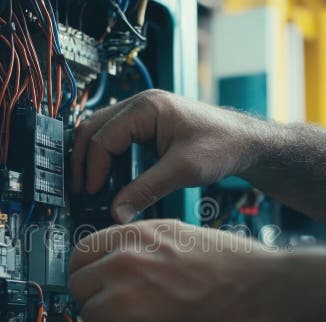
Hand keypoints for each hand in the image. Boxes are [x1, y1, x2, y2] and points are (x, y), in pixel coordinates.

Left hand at [68, 219, 278, 321]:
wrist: (262, 297)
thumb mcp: (180, 234)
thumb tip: (115, 258)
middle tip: (117, 311)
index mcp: (134, 236)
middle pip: (77, 287)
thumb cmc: (234, 268)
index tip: (93, 286)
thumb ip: (141, 245)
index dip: (87, 273)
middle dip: (95, 301)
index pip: (80, 254)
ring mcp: (126, 301)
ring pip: (88, 319)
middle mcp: (124, 264)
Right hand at [71, 90, 270, 222]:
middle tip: (79, 189)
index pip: (103, 138)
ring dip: (91, 156)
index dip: (93, 168)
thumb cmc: (223, 145)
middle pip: (93, 129)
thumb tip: (117, 212)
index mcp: (146, 107)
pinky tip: (106, 176)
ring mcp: (144, 113)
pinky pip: (115, 137)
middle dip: (82, 160)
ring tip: (87, 184)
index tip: (90, 193)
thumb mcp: (182, 171)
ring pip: (100, 131)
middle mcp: (141, 105)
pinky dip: (105, 155)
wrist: (247, 142)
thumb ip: (146, 191)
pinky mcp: (149, 126)